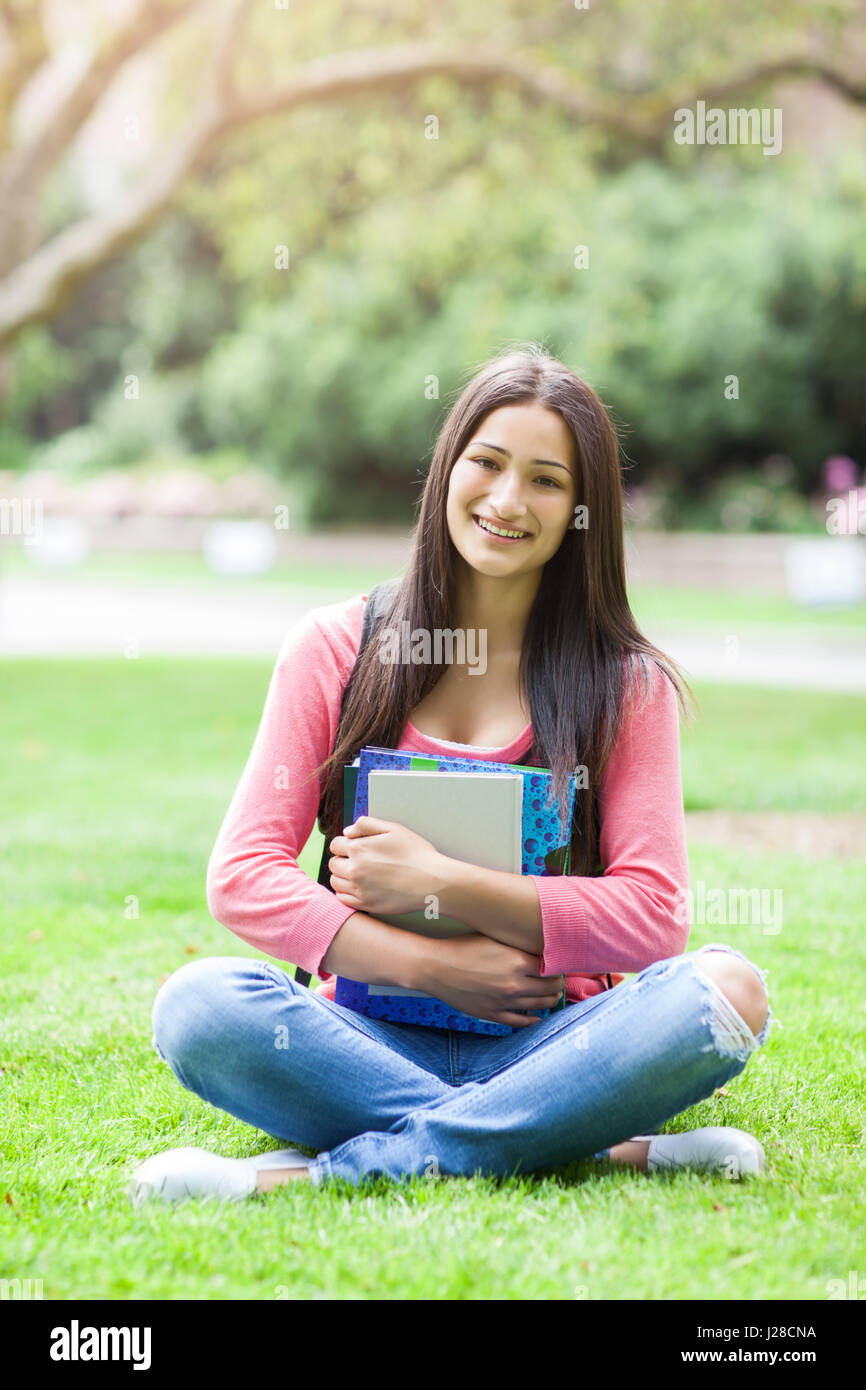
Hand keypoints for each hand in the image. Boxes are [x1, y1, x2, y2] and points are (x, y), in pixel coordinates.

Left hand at [327, 816, 445, 916]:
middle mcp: (354, 869)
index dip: (345, 844)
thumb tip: (347, 832)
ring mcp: (358, 889)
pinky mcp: (365, 904)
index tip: (356, 847)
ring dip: (343, 877)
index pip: (335, 845)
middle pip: (333, 864)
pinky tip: (360, 888)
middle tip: (359, 861)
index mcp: (358, 848)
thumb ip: (366, 824)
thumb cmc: (415, 853)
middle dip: (343, 860)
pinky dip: (346, 893)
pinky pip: (342, 899)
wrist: (431, 881)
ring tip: (359, 875)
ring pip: (335, 882)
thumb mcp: (393, 829)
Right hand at [418, 933, 565, 1028]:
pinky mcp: (492, 1014)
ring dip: (550, 1000)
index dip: (558, 966)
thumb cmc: (462, 947)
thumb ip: (518, 945)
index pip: (551, 968)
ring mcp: (504, 1002)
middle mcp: (514, 984)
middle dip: (557, 983)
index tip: (559, 964)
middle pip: (550, 988)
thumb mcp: (493, 938)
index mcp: (516, 962)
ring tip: (552, 995)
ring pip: (539, 1005)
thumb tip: (540, 949)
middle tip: (559, 979)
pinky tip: (538, 1017)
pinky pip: (520, 1022)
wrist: (435, 967)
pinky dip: (533, 1020)